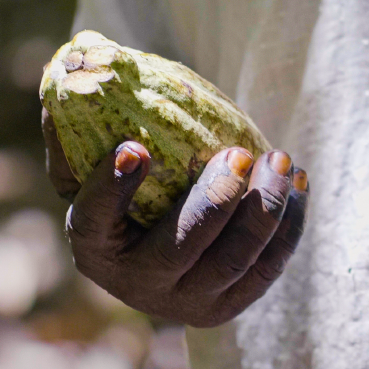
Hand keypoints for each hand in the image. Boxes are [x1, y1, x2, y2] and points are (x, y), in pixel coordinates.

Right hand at [43, 109, 308, 327]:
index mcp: (96, 247)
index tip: (133, 148)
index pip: (95, 221)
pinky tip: (297, 184)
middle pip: (180, 248)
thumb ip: (77, 126)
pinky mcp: (232, 304)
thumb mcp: (89, 167)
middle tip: (240, 155)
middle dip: (215, 201)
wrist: (160, 261)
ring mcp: (189, 301)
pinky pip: (268, 267)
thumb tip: (71, 64)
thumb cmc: (124, 196)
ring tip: (280, 161)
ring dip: (263, 209)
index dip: (111, 189)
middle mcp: (139, 285)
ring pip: (233, 260)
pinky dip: (288, 225)